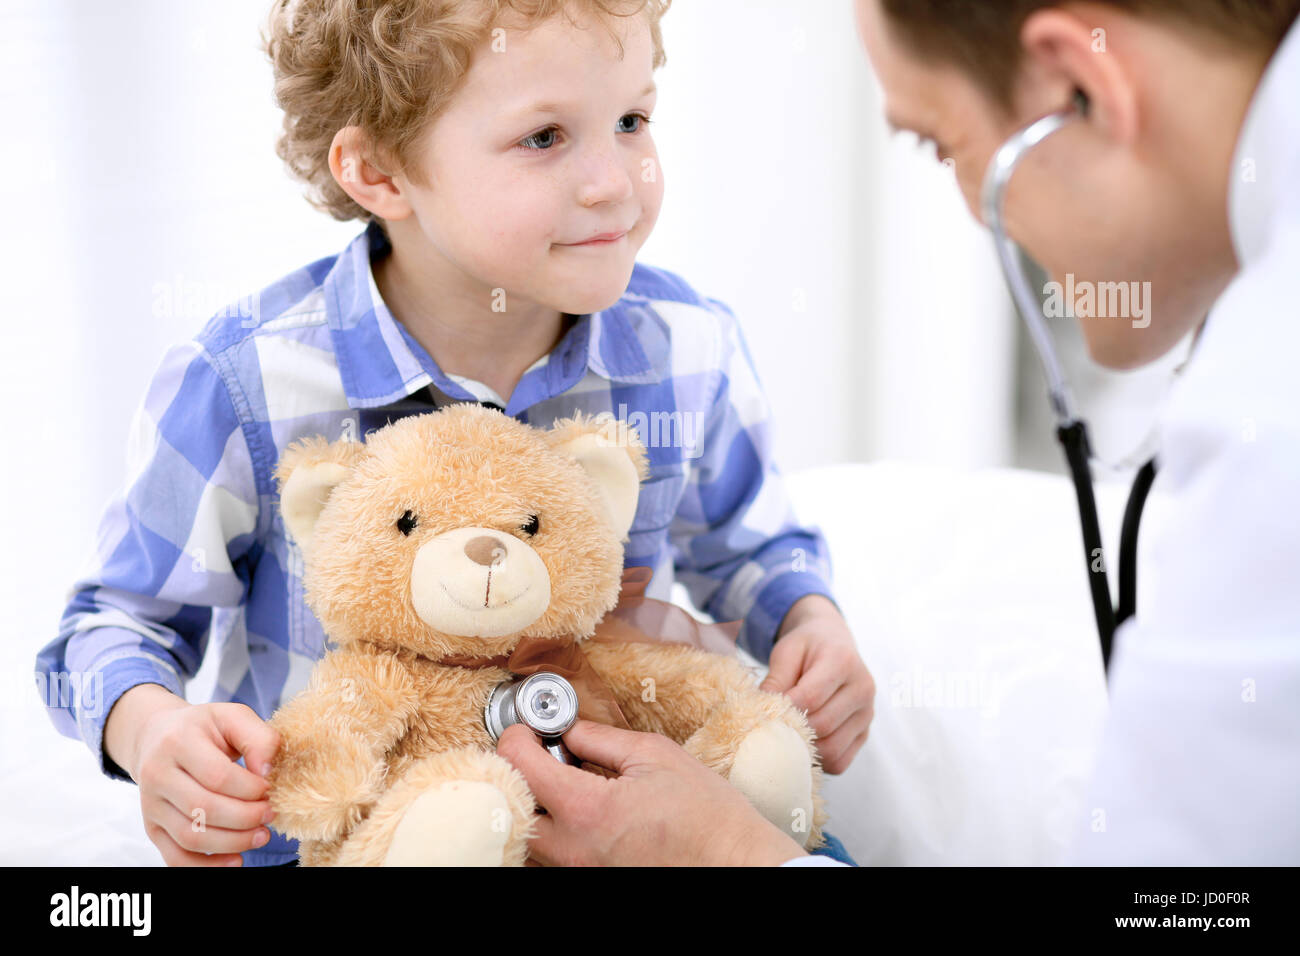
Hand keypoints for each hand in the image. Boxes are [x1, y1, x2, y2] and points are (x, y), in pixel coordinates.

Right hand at [106, 684, 280, 865]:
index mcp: (178, 741)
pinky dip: (207, 866)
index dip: (250, 789)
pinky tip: (236, 860)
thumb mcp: (233, 716)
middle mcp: (157, 774)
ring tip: (261, 835)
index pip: (218, 776)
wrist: (157, 735)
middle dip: (245, 818)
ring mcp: (150, 804)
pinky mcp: (152, 827)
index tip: (270, 789)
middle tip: (270, 814)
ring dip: (233, 842)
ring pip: (191, 836)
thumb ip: (258, 738)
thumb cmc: (204, 727)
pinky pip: (176, 858)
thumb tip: (268, 773)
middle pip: (204, 809)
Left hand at [496, 720, 808, 865]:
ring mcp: (580, 871)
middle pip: (514, 807)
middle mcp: (573, 850)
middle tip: (540, 752)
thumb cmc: (706, 813)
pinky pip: (555, 854)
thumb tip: (568, 730)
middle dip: (518, 774)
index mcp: (587, 810)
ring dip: (537, 803)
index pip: (521, 767)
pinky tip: (581, 809)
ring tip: (566, 780)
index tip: (527, 728)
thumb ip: (600, 739)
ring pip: (531, 837)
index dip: (517, 738)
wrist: (734, 863)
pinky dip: (556, 828)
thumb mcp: (654, 755)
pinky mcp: (592, 879)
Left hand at [761, 595, 874, 773]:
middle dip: (793, 731)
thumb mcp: (786, 651)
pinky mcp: (864, 733)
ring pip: (833, 749)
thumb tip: (761, 712)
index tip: (766, 713)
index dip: (785, 710)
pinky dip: (819, 761)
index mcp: (843, 661)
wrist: (833, 642)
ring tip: (787, 736)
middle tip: (771, 728)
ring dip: (805, 750)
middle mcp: (862, 689)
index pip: (811, 697)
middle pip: (823, 726)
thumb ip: (775, 680)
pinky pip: (841, 761)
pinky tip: (805, 744)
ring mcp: (867, 714)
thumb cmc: (807, 647)